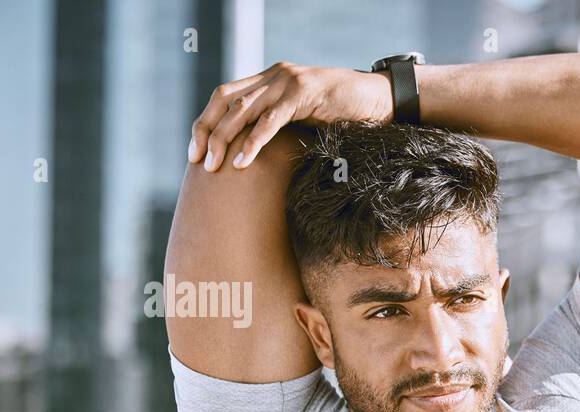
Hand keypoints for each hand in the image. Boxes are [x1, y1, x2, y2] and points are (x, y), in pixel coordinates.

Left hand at [188, 62, 392, 171]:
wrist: (383, 100)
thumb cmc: (349, 116)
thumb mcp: (307, 119)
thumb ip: (283, 125)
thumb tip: (258, 154)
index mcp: (271, 79)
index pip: (225, 96)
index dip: (206, 122)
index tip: (196, 151)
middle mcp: (274, 75)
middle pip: (225, 99)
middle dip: (206, 131)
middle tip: (198, 161)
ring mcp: (288, 81)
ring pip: (242, 109)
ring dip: (224, 140)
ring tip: (215, 167)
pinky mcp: (304, 93)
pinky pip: (271, 120)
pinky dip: (253, 142)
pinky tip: (242, 162)